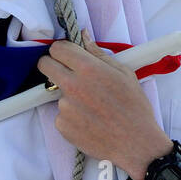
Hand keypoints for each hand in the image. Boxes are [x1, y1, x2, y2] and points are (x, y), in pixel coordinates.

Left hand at [37, 29, 172, 179]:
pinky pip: (61, 114)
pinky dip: (72, 115)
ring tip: (92, 106)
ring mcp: (65, 107)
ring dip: (69, 95)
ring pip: (57, 93)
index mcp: (89, 69)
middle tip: (67, 73)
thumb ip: (100, 54)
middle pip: (45, 66)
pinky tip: (90, 120)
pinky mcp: (62, 125)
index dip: (62, 50)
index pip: (58, 48)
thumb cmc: (135, 107)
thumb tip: (84, 36)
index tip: (67, 55)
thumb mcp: (124, 74)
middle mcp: (72, 86)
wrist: (135, 143)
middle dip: (53, 65)